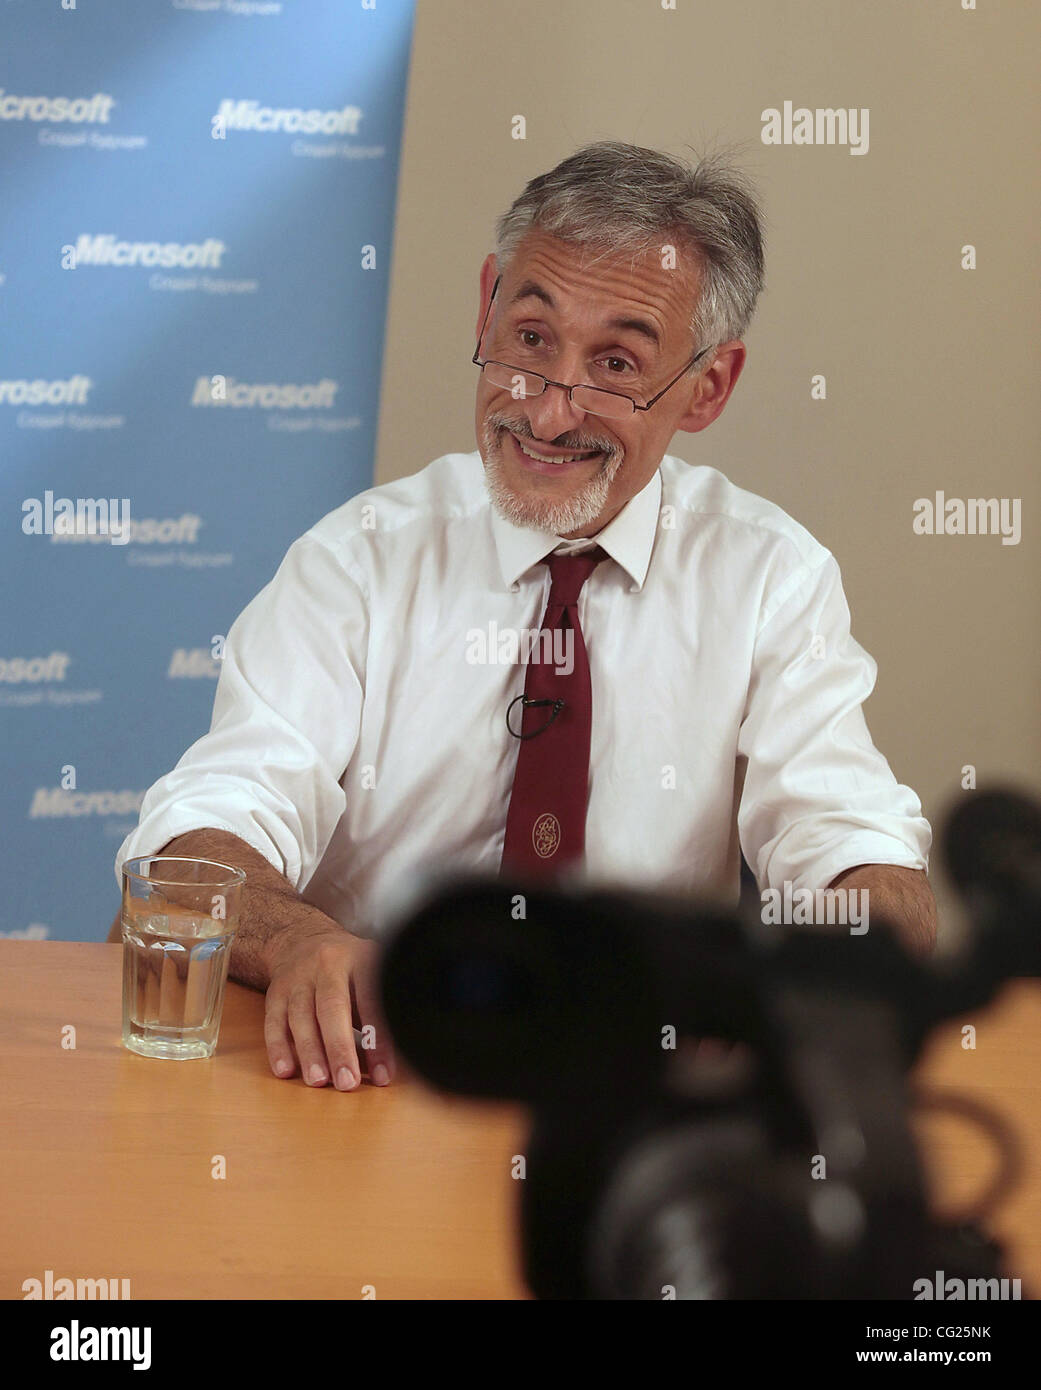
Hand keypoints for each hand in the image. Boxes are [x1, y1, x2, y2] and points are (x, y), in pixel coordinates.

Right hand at [263, 926, 395, 1089]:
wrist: (302, 939)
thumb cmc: (346, 970)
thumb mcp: (369, 980)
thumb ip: (375, 1020)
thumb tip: (382, 1071)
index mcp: (361, 959)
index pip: (370, 1002)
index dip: (378, 1041)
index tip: (383, 1075)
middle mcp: (328, 964)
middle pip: (332, 1007)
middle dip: (339, 1048)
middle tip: (347, 1083)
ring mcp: (298, 977)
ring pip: (301, 1016)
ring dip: (309, 1052)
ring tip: (319, 1082)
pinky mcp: (275, 991)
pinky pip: (274, 1022)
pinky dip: (279, 1048)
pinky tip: (286, 1071)